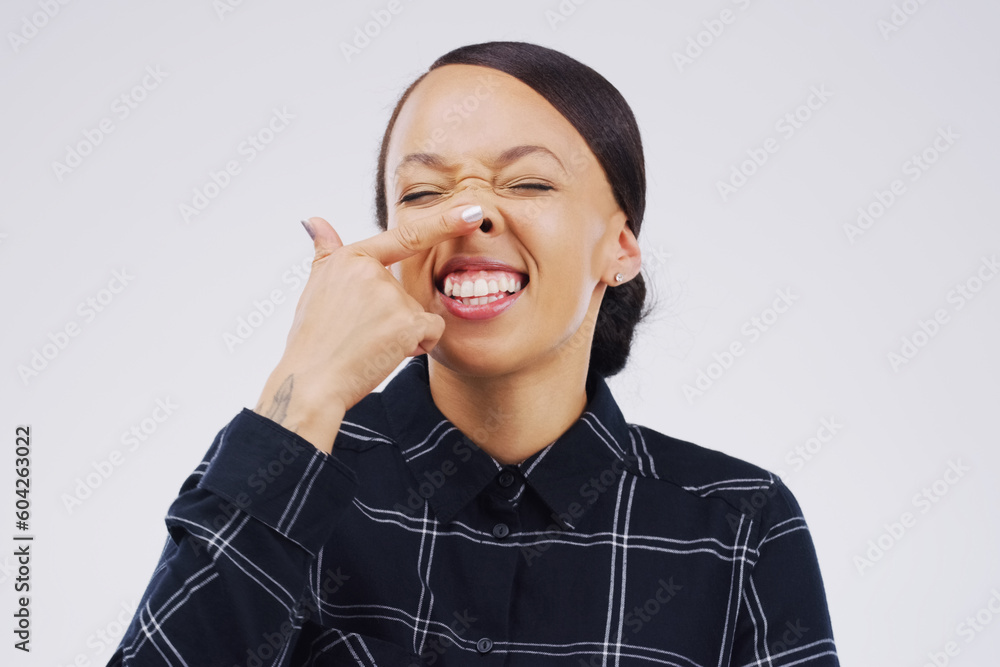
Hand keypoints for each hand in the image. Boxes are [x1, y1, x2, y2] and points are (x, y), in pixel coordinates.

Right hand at [253, 205, 483, 451]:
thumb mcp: (315, 288)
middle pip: (408, 291)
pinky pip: (431, 331)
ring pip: (418, 312)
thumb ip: (326, 253)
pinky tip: (386, 353)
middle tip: (360, 334)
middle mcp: (371, 271)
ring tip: (367, 344)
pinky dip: (417, 345)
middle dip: (394, 315)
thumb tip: (315, 221)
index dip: (443, 222)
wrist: (311, 382)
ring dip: (403, 332)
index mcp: (350, 258)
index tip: (472, 210)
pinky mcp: (407, 322)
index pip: (405, 236)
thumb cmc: (313, 340)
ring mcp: (391, 296)